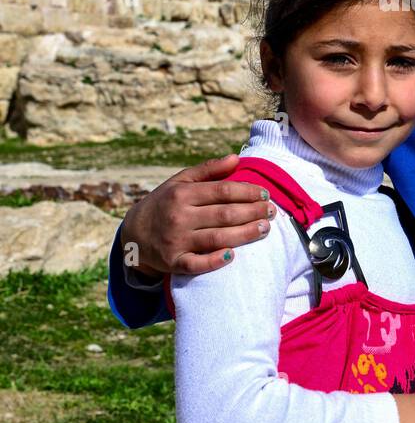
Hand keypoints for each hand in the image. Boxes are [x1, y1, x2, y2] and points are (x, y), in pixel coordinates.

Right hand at [119, 154, 276, 275]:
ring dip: (244, 234)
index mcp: (183, 194)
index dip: (248, 192)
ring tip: (265, 229)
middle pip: (225, 214)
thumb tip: (236, 158)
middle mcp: (180, 216)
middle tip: (272, 212)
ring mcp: (176, 240)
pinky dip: (214, 261)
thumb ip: (208, 170)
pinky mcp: (173, 262)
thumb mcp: (180, 181)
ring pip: (216, 238)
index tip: (265, 194)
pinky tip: (232, 255)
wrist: (133, 233)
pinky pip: (196, 264)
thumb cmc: (164, 203)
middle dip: (253, 212)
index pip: (223, 191)